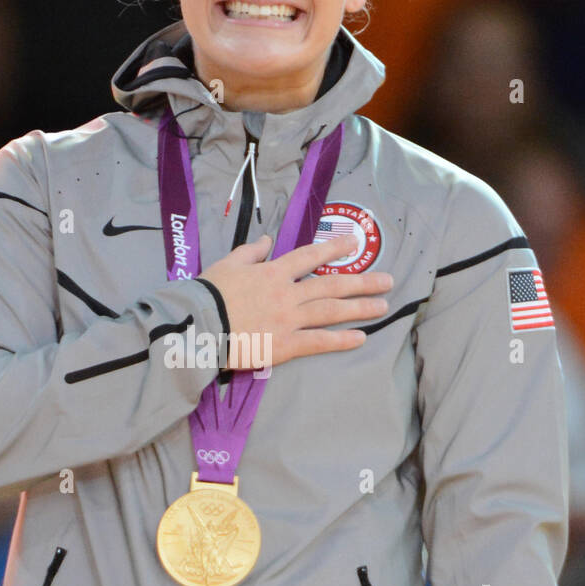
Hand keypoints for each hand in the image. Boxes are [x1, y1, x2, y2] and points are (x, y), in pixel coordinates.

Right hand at [198, 233, 392, 368]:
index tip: (356, 244)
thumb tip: (267, 240)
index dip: (334, 248)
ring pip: (331, 311)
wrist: (197, 325)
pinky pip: (319, 342)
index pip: (310, 256)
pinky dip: (341, 340)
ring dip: (360, 308)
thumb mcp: (227, 264)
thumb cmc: (207, 294)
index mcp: (272, 272)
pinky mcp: (285, 345)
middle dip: (362, 281)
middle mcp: (287, 293)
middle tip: (388, 280)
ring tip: (383, 306)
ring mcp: (289, 319)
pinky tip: (361, 338)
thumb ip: (250, 252)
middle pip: (332, 284)